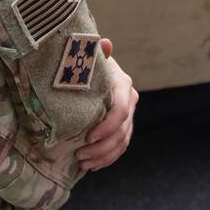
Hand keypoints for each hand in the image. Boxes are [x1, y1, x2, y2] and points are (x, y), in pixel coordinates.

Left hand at [76, 38, 136, 170]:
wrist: (90, 71)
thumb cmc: (86, 63)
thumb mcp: (88, 58)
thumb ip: (94, 53)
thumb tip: (105, 43)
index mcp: (123, 84)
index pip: (121, 110)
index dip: (107, 127)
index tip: (88, 137)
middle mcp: (129, 100)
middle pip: (122, 131)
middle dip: (102, 147)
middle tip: (79, 156)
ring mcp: (128, 115)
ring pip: (122, 142)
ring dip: (103, 156)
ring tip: (83, 164)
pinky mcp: (123, 126)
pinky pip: (121, 147)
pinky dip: (108, 159)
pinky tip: (92, 166)